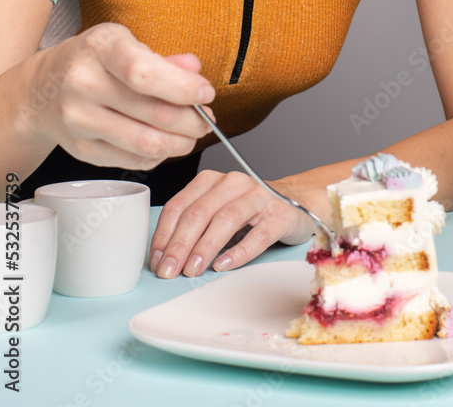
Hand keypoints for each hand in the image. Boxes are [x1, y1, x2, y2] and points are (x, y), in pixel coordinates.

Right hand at [23, 23, 214, 169]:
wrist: (41, 89)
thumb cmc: (91, 61)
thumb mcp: (124, 44)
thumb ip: (163, 59)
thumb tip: (194, 71)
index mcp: (99, 48)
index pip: (144, 73)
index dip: (182, 87)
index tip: (205, 93)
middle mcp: (83, 83)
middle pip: (152, 113)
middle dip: (192, 121)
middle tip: (206, 119)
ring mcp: (79, 119)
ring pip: (145, 143)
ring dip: (180, 143)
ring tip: (192, 135)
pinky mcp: (81, 149)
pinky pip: (132, 159)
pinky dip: (158, 155)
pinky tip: (165, 144)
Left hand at [149, 168, 315, 278]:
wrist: (295, 202)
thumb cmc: (249, 212)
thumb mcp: (217, 211)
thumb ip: (195, 226)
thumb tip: (165, 257)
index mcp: (211, 181)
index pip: (180, 205)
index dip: (165, 235)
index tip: (157, 261)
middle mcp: (233, 183)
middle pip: (199, 212)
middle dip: (180, 244)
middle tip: (169, 271)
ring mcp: (259, 196)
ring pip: (226, 219)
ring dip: (205, 247)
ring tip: (193, 270)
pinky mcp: (280, 214)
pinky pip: (258, 234)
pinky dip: (239, 251)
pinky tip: (224, 265)